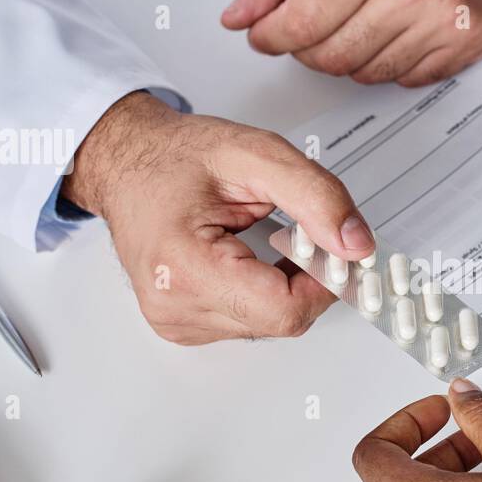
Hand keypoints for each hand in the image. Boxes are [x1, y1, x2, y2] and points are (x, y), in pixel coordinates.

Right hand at [63, 90, 372, 343]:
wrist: (126, 163)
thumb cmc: (174, 157)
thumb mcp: (256, 155)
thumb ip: (316, 198)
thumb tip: (356, 245)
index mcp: (184, 267)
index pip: (284, 310)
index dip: (325, 282)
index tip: (336, 250)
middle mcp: (175, 306)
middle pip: (281, 321)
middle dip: (307, 280)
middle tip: (301, 234)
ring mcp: (176, 322)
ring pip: (270, 324)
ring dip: (287, 287)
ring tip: (267, 241)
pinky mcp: (183, 326)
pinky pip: (250, 321)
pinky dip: (265, 293)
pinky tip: (251, 260)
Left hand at [221, 0, 481, 86]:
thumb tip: (240, 16)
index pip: (303, 22)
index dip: (272, 34)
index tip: (265, 33)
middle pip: (331, 56)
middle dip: (308, 46)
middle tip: (315, 21)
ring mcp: (446, 21)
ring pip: (365, 75)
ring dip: (349, 55)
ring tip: (361, 17)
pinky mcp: (467, 45)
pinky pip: (403, 81)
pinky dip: (389, 62)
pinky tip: (395, 28)